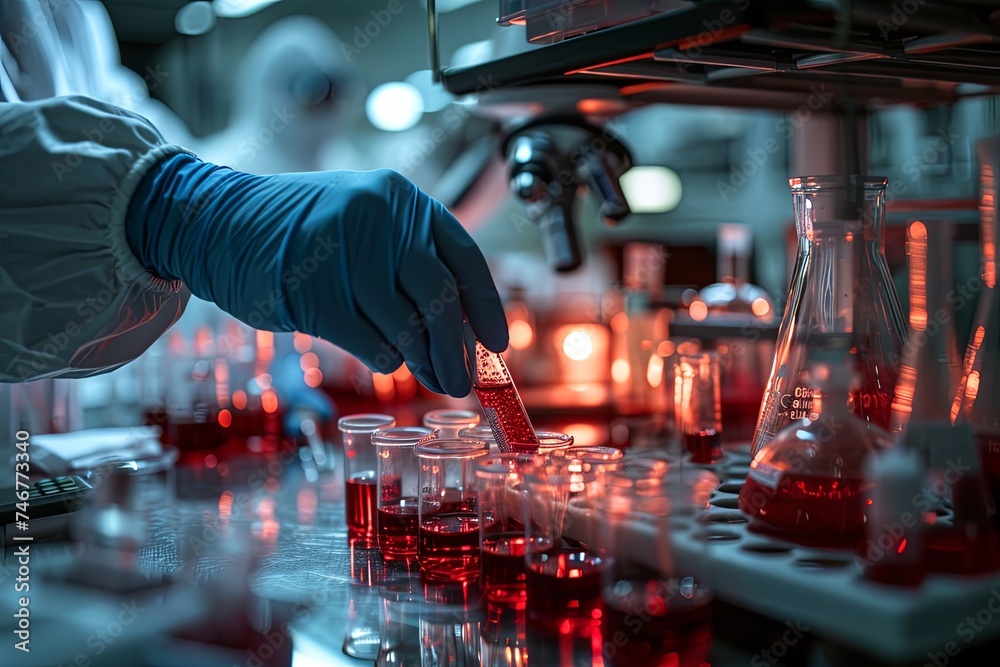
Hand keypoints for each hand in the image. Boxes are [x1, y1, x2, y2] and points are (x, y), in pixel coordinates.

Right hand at [127, 155, 508, 396]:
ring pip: (407, 326)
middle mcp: (379, 219)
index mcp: (401, 198)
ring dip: (423, 361)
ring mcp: (345, 255)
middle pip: (439, 297)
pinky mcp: (315, 294)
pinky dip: (384, 359)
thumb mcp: (366, 224)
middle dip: (456, 348)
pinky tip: (384, 358)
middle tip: (462, 381)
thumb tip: (462, 327)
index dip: (486, 305)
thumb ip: (411, 263)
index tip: (497, 343)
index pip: (464, 256)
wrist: (217, 223)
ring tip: (432, 376)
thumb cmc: (300, 231)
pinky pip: (371, 343)